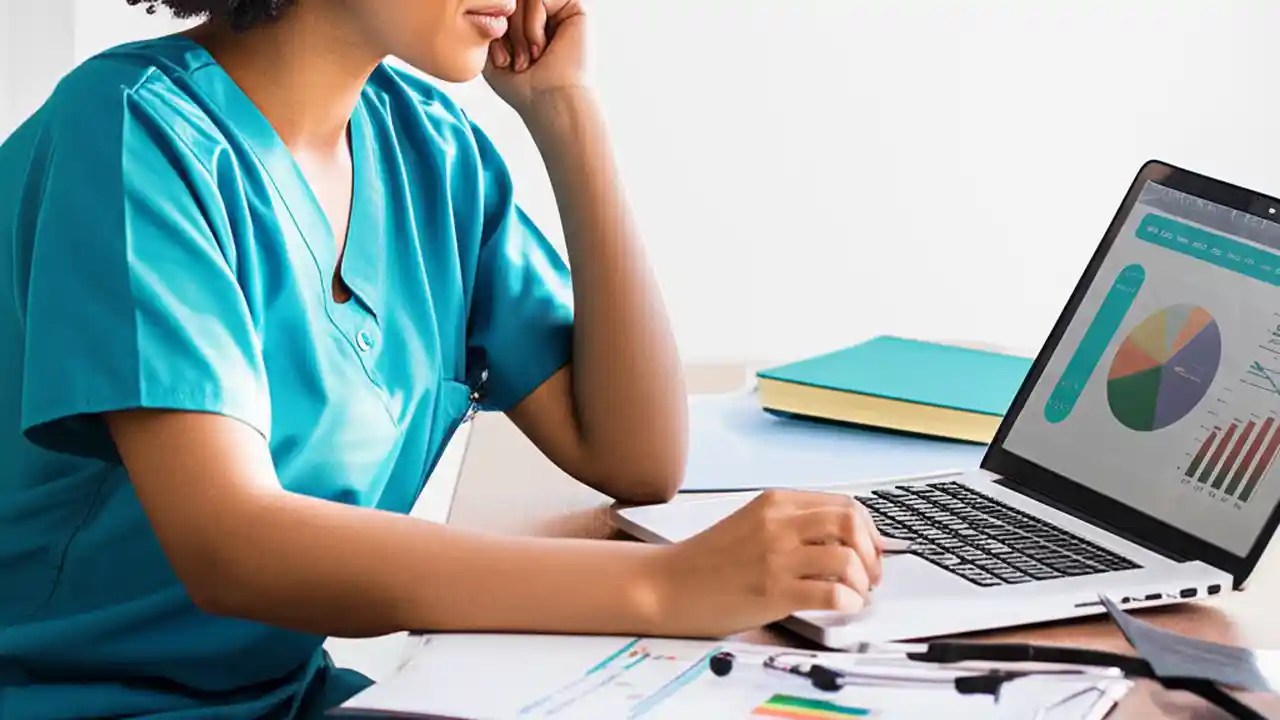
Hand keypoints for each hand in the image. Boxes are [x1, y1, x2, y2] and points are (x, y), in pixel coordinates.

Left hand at [484, 0, 588, 117]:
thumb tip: (489, 0)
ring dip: (519, 30)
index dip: (492, 28)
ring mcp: (558, 6)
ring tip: (530, 56)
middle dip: (506, 29)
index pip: (497, 4)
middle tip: (518, 60)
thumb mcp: (489, 47)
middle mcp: (544, 10)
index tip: (503, 61)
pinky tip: (541, 47)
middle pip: (509, 1)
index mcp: (526, 18)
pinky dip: (532, 24)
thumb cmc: (523, 86)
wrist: (550, 104)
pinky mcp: (574, 5)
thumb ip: (485, 17)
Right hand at [651, 490, 884, 637]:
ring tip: (856, 594)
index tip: (871, 551)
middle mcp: (778, 524)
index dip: (868, 530)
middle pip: (851, 523)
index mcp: (775, 503)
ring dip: (863, 581)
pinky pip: (832, 594)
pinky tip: (843, 608)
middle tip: (870, 574)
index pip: (844, 505)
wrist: (667, 584)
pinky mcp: (773, 590)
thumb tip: (843, 541)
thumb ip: (792, 525)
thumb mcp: (752, 525)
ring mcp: (775, 557)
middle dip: (872, 552)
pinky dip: (849, 603)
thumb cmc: (708, 561)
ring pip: (847, 559)